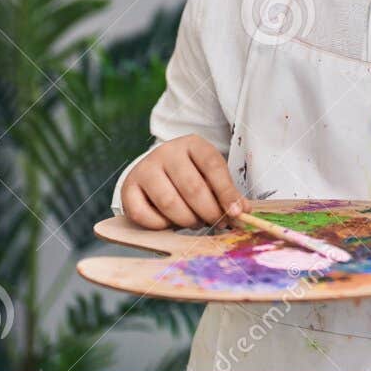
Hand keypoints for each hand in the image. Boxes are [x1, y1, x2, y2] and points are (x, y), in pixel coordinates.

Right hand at [119, 135, 247, 229]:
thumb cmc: (190, 176)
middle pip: (192, 187)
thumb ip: (226, 193)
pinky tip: (169, 223)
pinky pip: (144, 215)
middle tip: (215, 222)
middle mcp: (166, 152)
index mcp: (192, 144)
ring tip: (194, 222)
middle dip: (208, 212)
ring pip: (169, 203)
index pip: (213, 166)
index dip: (226, 192)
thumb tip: (242, 213)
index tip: (236, 213)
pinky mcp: (128, 187)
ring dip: (186, 220)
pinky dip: (160, 225)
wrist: (155, 172)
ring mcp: (145, 168)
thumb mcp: (210, 177)